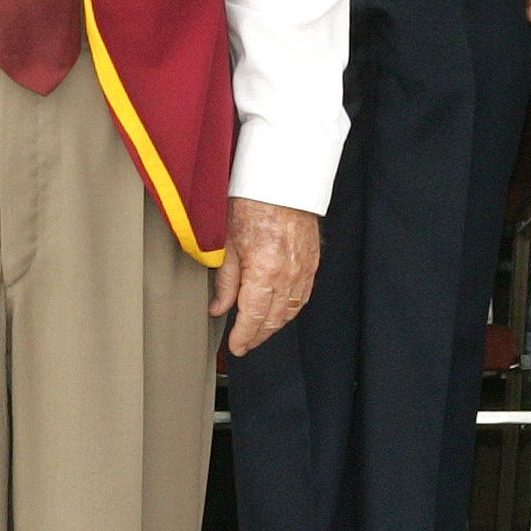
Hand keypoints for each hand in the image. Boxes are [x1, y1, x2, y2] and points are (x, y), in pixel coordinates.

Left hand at [211, 196, 319, 356]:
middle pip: (274, 318)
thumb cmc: (249, 206)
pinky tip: (279, 312)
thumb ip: (224, 282)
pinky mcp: (312, 263)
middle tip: (244, 345)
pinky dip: (290, 310)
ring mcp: (304, 270)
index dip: (244, 336)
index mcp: (264, 272)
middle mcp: (288, 275)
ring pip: (291, 310)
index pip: (254, 316)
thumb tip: (218, 309)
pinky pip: (303, 296)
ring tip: (258, 333)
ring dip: (275, 326)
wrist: (279, 184)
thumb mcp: (226, 245)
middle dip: (258, 336)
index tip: (236, 346)